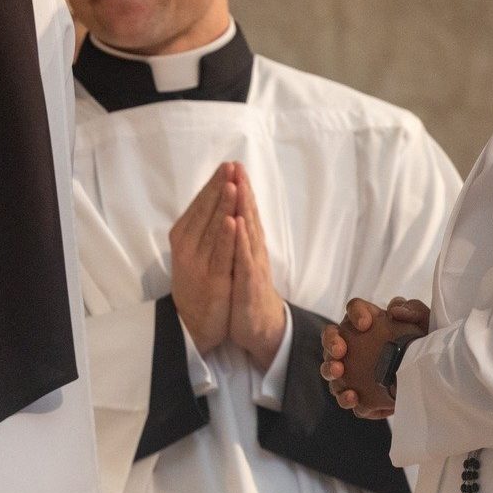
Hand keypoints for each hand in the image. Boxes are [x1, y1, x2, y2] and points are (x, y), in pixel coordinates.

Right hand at [168, 164, 238, 353]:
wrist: (192, 322)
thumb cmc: (195, 282)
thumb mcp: (190, 251)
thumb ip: (199, 228)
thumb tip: (209, 199)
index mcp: (182, 236)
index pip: (199, 204)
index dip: (213, 185)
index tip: (226, 166)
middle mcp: (187, 246)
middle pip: (205, 212)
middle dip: (219, 188)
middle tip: (231, 167)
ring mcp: (198, 263)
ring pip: (214, 229)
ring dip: (223, 206)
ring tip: (231, 185)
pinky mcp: (213, 279)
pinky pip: (221, 254)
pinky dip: (227, 237)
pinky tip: (233, 221)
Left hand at [225, 163, 286, 370]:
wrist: (260, 326)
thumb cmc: (247, 291)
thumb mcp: (240, 261)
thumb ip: (238, 239)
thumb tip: (233, 216)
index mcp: (249, 246)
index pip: (244, 213)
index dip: (239, 189)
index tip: (232, 165)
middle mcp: (253, 252)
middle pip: (248, 217)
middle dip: (242, 190)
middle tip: (236, 165)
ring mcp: (253, 267)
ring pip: (248, 234)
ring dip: (243, 209)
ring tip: (237, 185)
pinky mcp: (249, 284)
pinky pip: (243, 260)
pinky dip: (240, 242)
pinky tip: (236, 225)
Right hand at [319, 297, 427, 417]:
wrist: (430, 380)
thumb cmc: (424, 347)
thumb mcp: (426, 325)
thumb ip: (414, 310)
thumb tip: (394, 310)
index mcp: (367, 322)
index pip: (354, 308)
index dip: (355, 314)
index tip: (365, 325)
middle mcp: (352, 343)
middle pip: (330, 336)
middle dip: (331, 342)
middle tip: (340, 350)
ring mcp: (350, 369)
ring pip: (329, 367)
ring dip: (329, 369)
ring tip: (338, 371)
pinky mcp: (357, 393)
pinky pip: (343, 395)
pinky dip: (344, 397)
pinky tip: (353, 397)